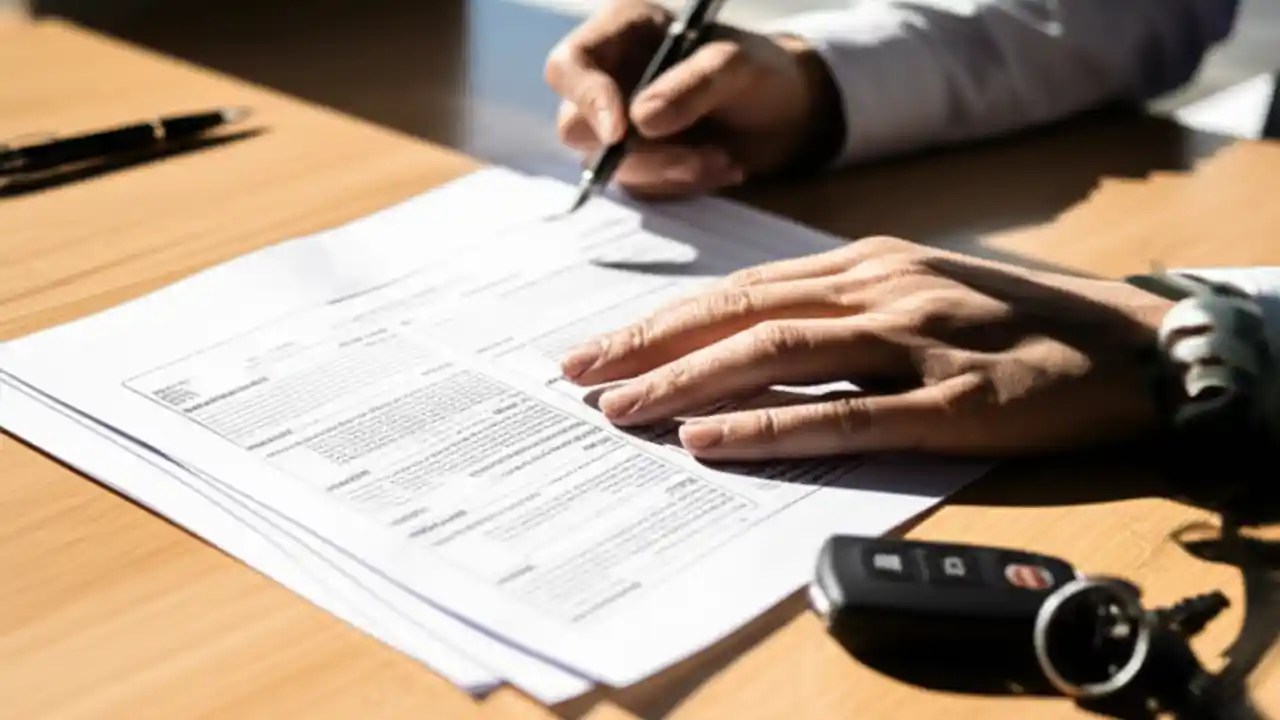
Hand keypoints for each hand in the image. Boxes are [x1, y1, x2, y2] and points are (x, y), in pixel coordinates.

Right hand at [544, 0, 841, 198]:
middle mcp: (610, 81)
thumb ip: (693, 85)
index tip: (620, 132)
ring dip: (670, 171)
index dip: (585, 98)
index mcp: (621, 34)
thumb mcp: (738, 67)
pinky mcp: (639, 165)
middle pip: (576, 126)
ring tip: (725, 159)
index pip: (569, 65)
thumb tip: (640, 122)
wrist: (790, 117)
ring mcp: (620, 128)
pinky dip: (683, 185)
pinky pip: (643, 188)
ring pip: (612, 166)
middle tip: (696, 156)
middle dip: (637, 151)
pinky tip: (722, 167)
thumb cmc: (761, 74)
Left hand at [559, 237, 1175, 459]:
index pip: (742, 290)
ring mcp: (916, 343)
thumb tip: (750, 342)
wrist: (1131, 347)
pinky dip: (771, 428)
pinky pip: (845, 416)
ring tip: (621, 409)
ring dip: (689, 382)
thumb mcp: (919, 291)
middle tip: (579, 377)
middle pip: (741, 314)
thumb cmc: (1017, 325)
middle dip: (650, 346)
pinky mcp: (950, 401)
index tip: (600, 347)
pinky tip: (712, 442)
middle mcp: (881, 290)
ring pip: (778, 354)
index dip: (664, 320)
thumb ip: (841, 309)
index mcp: (868, 265)